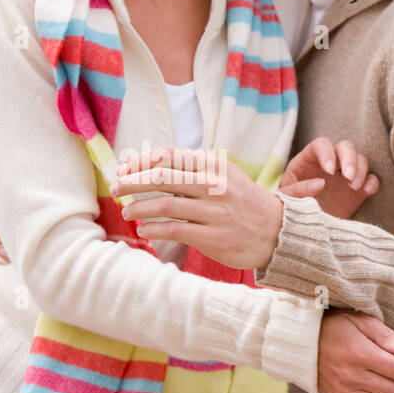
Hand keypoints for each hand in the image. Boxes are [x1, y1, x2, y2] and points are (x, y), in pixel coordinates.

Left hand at [109, 146, 281, 268]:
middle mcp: (214, 185)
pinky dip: (154, 229)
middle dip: (132, 182)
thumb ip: (193, 169)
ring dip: (138, 208)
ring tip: (127, 212)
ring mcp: (215, 212)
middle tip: (115, 187)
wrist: (277, 231)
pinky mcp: (214, 237)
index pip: (169, 155)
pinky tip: (145, 230)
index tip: (124, 168)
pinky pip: (175, 230)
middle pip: (162, 177)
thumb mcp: (223, 176)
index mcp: (214, 165)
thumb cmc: (242, 202)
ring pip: (164, 204)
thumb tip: (150, 166)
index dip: (141, 160)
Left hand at [281, 137, 379, 219]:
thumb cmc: (289, 208)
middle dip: (350, 159)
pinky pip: (371, 178)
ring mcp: (344, 175)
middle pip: (345, 147)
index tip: (329, 170)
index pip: (321, 144)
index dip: (327, 153)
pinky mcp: (358, 190)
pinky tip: (367, 191)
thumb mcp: (285, 200)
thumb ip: (297, 191)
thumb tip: (320, 184)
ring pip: (361, 159)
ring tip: (354, 187)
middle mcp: (329, 163)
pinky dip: (372, 182)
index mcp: (308, 160)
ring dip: (360, 171)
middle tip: (348, 178)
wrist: (301, 227)